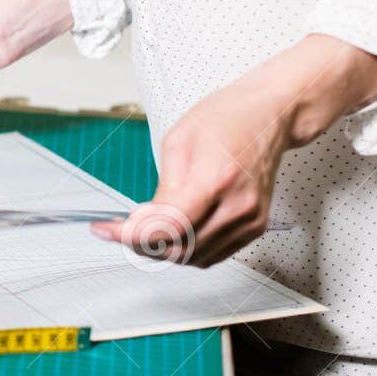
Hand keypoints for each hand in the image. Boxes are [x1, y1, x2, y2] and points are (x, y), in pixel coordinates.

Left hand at [92, 35, 376, 266]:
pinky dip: (186, 249)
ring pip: (193, 258)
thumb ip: (162, 189)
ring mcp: (249, 221)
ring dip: (163, 249)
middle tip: (121, 228)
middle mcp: (237, 206)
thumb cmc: (226, 119)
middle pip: (178, 248)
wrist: (269, 117)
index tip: (107, 230)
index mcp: (214, 180)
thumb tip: (144, 222)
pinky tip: (173, 231)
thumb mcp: (177, 143)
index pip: (167, 228)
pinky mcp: (254, 228)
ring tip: (147, 227)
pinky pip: (211, 255)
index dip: (130, 236)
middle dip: (142, 243)